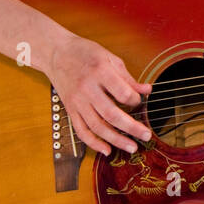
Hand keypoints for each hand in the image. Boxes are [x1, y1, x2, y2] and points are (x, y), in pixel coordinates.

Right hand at [46, 34, 153, 155]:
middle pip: (112, 114)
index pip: (123, 93)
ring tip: (131, 147)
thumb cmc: (85, 53)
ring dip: (116, 140)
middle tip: (146, 135)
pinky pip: (81, 131)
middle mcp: (87, 88)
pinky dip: (94, 143)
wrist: (56, 53)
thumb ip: (128, 78)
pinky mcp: (69, 109)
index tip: (139, 101)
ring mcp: (77, 101)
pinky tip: (107, 150)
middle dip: (131, 127)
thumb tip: (147, 90)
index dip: (135, 100)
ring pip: (97, 126)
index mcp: (101, 72)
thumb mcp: (110, 58)